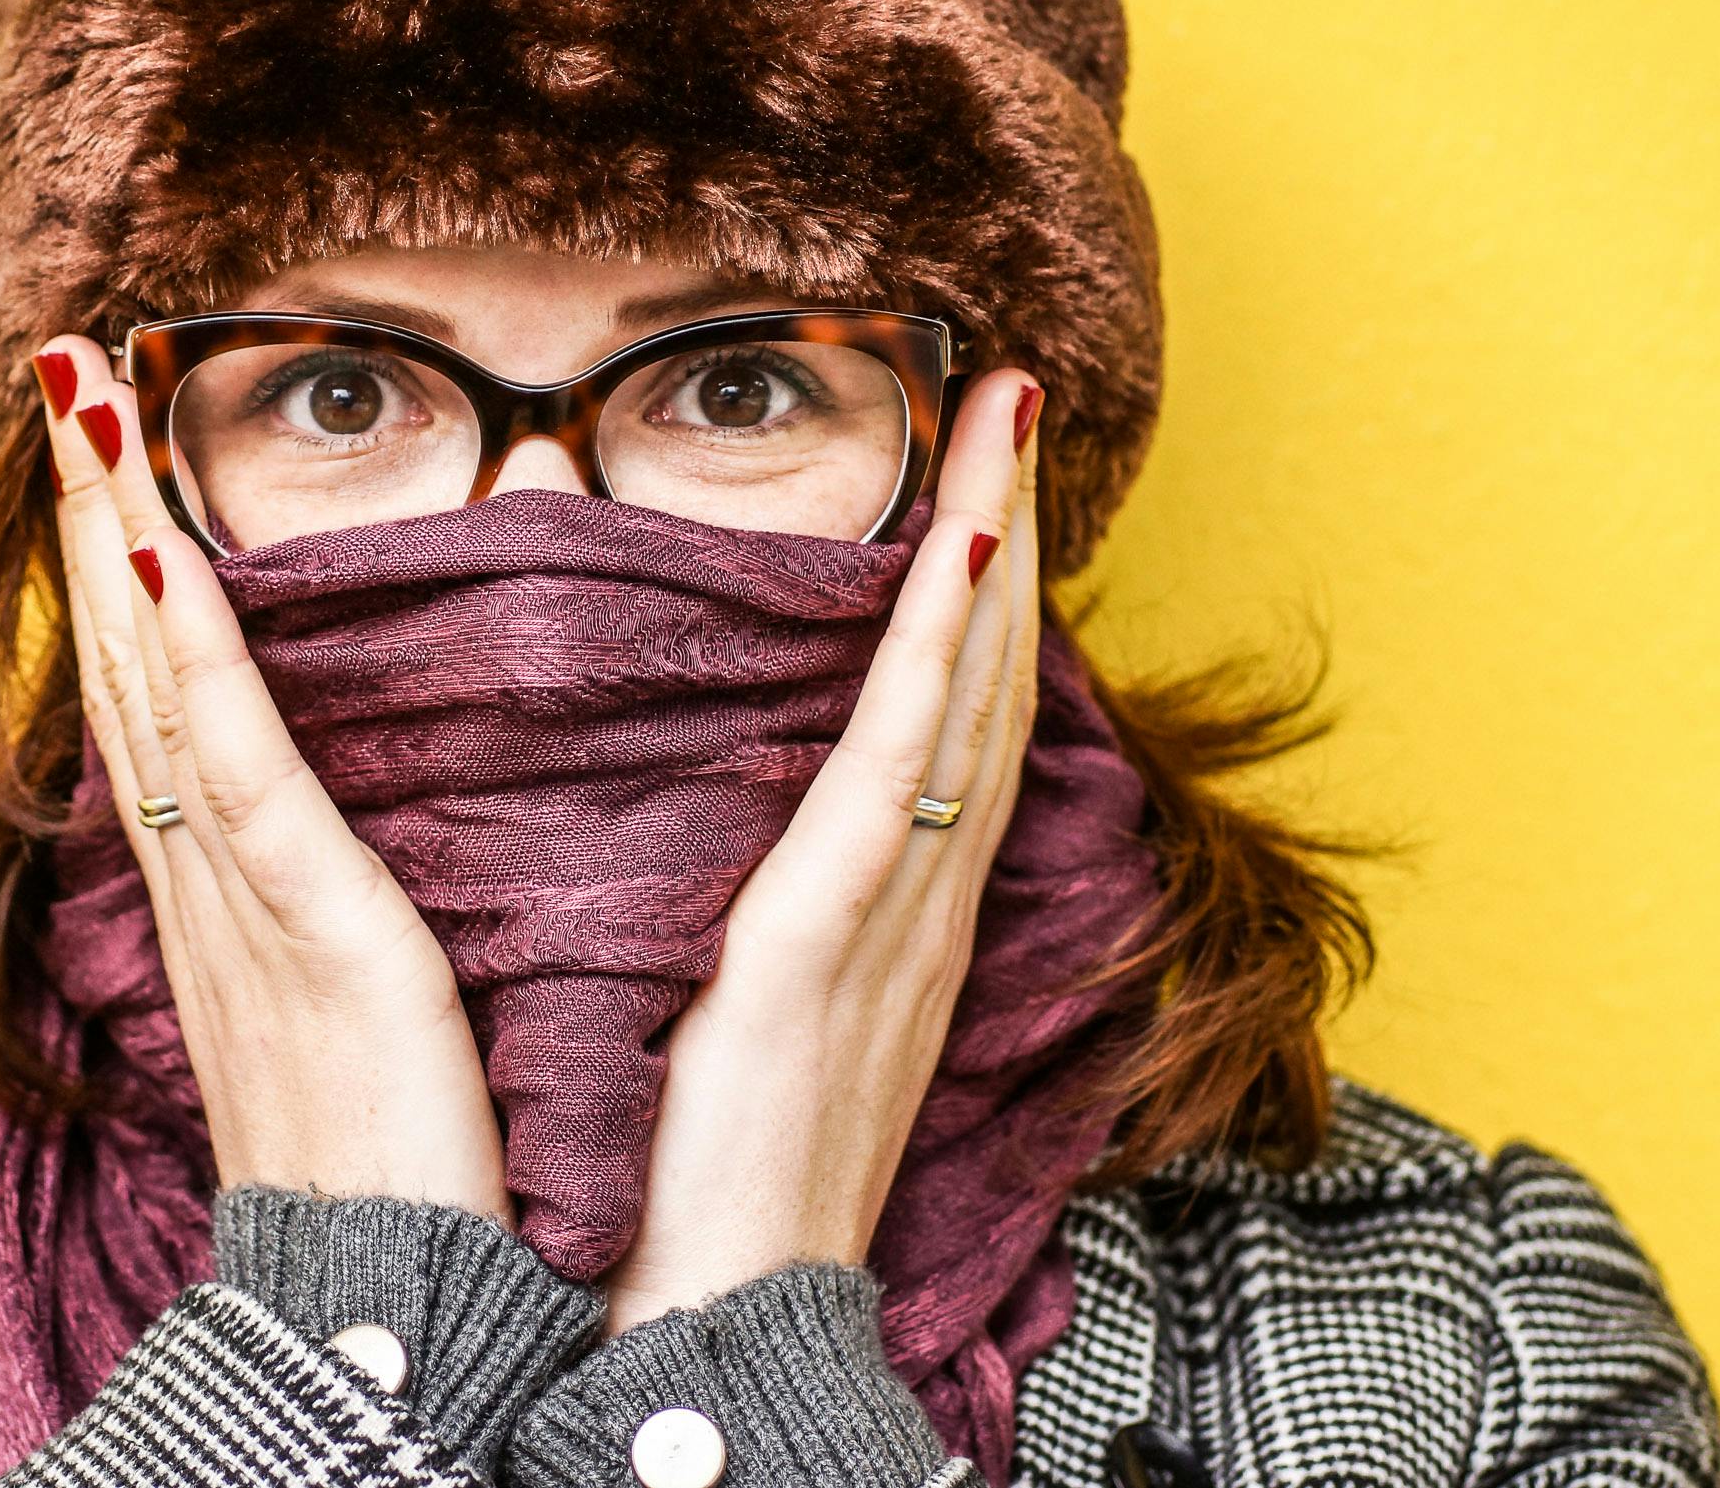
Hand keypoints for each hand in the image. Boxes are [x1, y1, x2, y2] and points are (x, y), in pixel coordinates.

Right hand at [29, 335, 509, 1218]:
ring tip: (83, 410)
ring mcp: (243, 904)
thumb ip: (341, 904)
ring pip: (157, 689)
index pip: (165, 704)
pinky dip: (190, 663)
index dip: (129, 580)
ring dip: (115, 543)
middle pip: (133, 667)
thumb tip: (342, 838)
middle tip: (68, 377)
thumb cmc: (404, 1155)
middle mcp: (210, 883)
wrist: (399, 1295)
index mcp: (232, 896)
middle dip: (95, 521)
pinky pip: (235, 773)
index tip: (110, 462)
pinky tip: (155, 560)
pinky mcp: (308, 933)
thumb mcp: (362, 996)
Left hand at [598, 368, 1044, 1332]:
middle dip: (1007, 537)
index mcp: (883, 919)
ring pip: (959, 697)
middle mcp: (916, 904)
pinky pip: (903, 770)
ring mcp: (892, 921)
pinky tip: (964, 554)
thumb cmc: (701, 1180)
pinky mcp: (835, 944)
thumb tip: (716, 851)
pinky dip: (940, 656)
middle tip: (1017, 399)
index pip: (941, 722)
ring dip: (993, 552)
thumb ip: (751, 926)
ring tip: (1009, 421)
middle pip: (976, 684)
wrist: (705, 1319)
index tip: (979, 485)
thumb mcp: (734, 1021)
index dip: (970, 600)